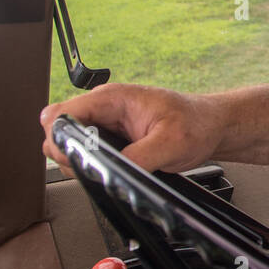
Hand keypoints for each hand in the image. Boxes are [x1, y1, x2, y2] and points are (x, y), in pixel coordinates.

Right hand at [39, 82, 223, 176]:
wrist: (211, 126)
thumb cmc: (197, 124)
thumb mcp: (173, 143)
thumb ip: (140, 156)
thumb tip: (114, 170)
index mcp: (113, 98)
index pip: (62, 113)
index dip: (59, 137)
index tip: (73, 157)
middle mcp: (104, 108)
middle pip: (57, 129)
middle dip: (66, 152)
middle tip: (92, 167)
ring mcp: (105, 122)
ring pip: (67, 142)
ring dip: (78, 160)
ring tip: (106, 168)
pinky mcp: (110, 137)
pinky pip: (85, 151)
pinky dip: (90, 163)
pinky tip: (110, 169)